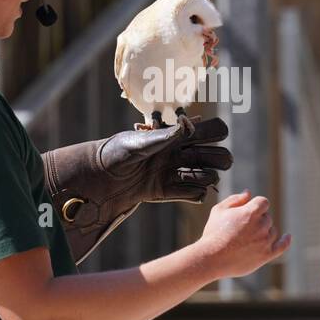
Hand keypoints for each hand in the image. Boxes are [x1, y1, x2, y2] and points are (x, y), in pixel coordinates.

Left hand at [98, 116, 231, 202]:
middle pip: (216, 155)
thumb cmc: (117, 152)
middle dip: (220, 158)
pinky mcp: (168, 191)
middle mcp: (180, 153)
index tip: (216, 136)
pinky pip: (194, 195)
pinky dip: (195, 193)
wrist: (100, 178)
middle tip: (215, 161)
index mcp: (176, 136)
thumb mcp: (140, 142)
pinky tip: (187, 190)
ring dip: (207, 176)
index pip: (211, 131)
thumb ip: (166, 137)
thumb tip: (188, 125)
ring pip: (208, 176)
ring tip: (192, 176)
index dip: (217, 133)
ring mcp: (175, 173)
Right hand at [196, 190, 291, 277]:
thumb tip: (248, 193)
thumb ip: (235, 199)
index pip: (263, 202)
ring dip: (264, 231)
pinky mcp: (266, 255)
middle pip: (267, 217)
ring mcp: (265, 241)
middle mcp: (261, 226)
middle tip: (241, 229)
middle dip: (257, 220)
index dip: (255, 206)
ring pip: (272, 231)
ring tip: (246, 239)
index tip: (246, 212)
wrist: (211, 258)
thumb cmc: (213, 233)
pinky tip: (287, 237)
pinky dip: (285, 241)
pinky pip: (281, 246)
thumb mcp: (219, 210)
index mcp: (251, 212)